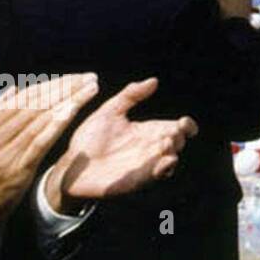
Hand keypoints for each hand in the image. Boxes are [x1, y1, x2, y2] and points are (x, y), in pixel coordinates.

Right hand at [0, 74, 98, 236]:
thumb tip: (13, 89)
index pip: (23, 98)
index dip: (51, 84)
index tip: (74, 77)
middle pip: (35, 105)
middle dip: (66, 88)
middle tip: (90, 77)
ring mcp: (4, 153)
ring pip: (40, 119)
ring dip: (69, 101)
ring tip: (90, 89)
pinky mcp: (16, 171)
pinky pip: (38, 143)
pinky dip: (55, 125)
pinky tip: (72, 111)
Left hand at [46, 78, 197, 213]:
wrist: (72, 165)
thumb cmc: (89, 138)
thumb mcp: (109, 111)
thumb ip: (130, 95)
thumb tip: (154, 80)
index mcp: (147, 130)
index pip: (176, 127)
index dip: (186, 125)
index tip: (184, 122)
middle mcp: (151, 147)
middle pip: (178, 141)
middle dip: (179, 137)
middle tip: (169, 134)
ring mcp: (146, 164)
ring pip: (173, 158)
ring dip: (173, 151)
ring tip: (165, 144)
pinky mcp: (139, 179)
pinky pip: (159, 174)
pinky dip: (166, 168)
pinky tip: (165, 161)